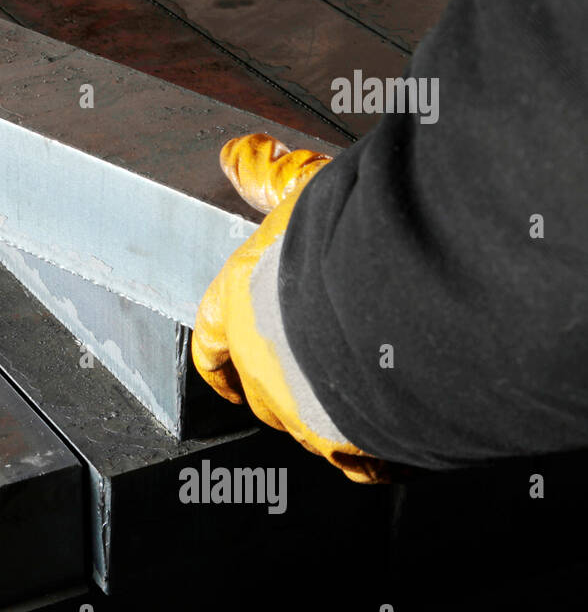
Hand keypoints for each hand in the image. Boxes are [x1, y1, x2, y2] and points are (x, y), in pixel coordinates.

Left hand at [192, 134, 388, 481]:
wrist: (402, 296)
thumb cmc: (348, 238)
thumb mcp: (306, 191)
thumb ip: (271, 178)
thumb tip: (235, 152)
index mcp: (236, 310)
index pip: (209, 340)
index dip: (216, 357)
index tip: (221, 374)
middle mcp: (259, 367)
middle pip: (259, 389)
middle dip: (283, 382)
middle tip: (312, 374)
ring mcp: (305, 412)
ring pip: (307, 426)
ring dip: (327, 412)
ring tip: (362, 395)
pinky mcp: (354, 445)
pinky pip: (358, 460)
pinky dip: (370, 450)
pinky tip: (392, 436)